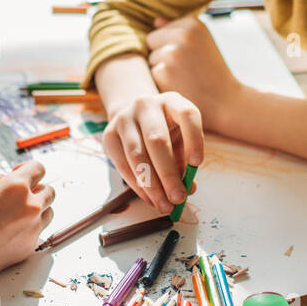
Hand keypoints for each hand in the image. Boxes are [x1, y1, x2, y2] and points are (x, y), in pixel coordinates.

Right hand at [0, 161, 54, 282]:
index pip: (39, 168)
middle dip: (36, 189)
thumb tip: (6, 180)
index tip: (19, 173)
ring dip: (36, 209)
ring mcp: (32, 229)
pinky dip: (27, 229)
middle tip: (17, 195)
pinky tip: (7, 231)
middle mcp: (30, 206)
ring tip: (14, 214)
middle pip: (49, 191)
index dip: (28, 169)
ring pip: (47, 213)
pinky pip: (36, 233)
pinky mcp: (28, 248)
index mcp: (16, 186)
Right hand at [102, 90, 202, 214]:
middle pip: (157, 140)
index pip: (187, 114)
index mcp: (172, 101)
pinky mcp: (109, 133)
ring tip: (163, 204)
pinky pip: (122, 164)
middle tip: (178, 198)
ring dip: (151, 185)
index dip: (194, 139)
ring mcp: (124, 118)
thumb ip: (185, 160)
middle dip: (168, 174)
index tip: (197, 164)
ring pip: (137, 155)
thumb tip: (189, 188)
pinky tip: (149, 198)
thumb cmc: (165, 130)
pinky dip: (137, 185)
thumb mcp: (179, 138)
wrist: (132, 115)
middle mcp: (147, 105)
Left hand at [146, 15, 243, 128]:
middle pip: (152, 41)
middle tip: (185, 69)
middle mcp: (182, 34)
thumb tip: (155, 20)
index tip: (191, 57)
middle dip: (163, 54)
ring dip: (162, 69)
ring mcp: (171, 53)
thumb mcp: (203, 43)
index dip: (173, 46)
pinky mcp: (163, 72)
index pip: (161, 30)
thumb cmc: (212, 73)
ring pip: (151, 59)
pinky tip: (180, 87)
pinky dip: (162, 83)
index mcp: (192, 24)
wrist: (225, 103)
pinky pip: (151, 74)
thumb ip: (179, 30)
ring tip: (185, 78)